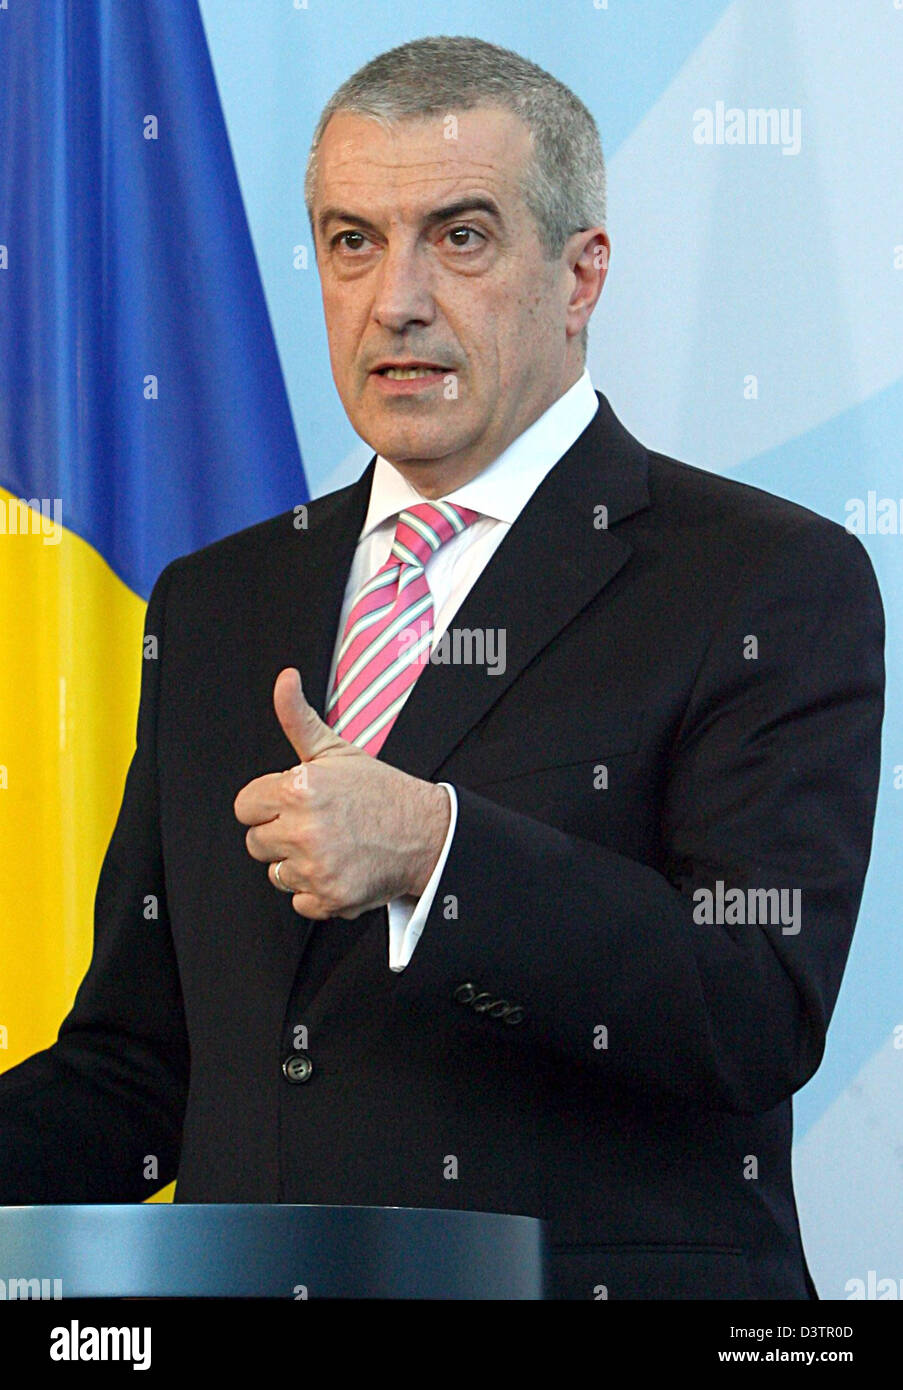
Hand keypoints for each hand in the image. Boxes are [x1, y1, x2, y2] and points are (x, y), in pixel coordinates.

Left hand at [233, 667, 450, 918]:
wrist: (426, 833)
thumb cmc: (379, 791)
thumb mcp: (335, 749)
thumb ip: (297, 717)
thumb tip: (284, 679)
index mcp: (299, 789)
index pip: (245, 807)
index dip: (267, 805)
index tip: (293, 805)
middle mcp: (304, 829)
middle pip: (255, 843)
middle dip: (280, 834)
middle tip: (316, 824)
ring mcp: (316, 866)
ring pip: (275, 873)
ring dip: (297, 863)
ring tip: (330, 846)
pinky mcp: (328, 898)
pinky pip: (297, 900)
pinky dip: (316, 890)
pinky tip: (339, 868)